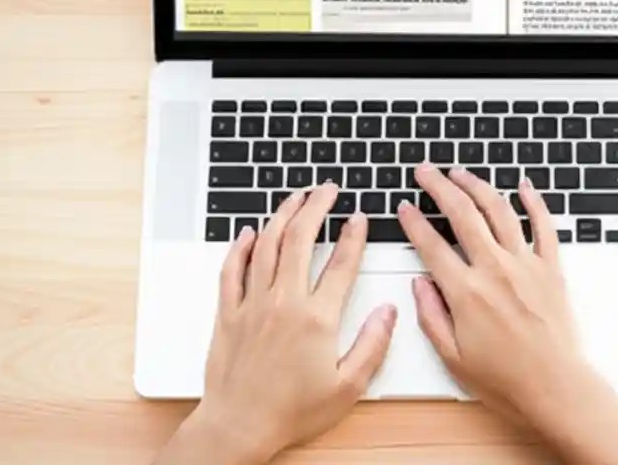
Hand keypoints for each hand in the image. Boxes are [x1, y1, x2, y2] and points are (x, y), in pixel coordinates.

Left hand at [155, 184, 395, 464]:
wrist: (239, 426)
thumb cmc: (292, 412)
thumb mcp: (348, 386)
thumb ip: (372, 345)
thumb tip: (388, 312)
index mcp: (317, 319)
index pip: (341, 264)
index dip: (354, 235)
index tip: (359, 218)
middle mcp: (284, 303)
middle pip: (301, 239)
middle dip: (316, 207)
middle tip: (326, 190)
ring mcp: (252, 305)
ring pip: (267, 245)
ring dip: (282, 215)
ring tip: (295, 198)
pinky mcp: (228, 313)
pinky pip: (232, 269)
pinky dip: (241, 246)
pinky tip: (250, 233)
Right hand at [397, 165, 617, 463]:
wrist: (555, 387)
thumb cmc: (505, 380)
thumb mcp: (453, 356)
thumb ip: (431, 316)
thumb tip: (420, 284)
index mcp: (466, 293)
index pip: (431, 245)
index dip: (414, 222)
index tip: (405, 208)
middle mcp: (495, 270)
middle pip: (463, 214)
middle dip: (440, 186)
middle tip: (426, 172)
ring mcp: (525, 265)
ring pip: (499, 210)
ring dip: (477, 185)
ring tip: (461, 173)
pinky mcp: (551, 269)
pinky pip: (544, 226)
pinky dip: (534, 202)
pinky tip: (524, 186)